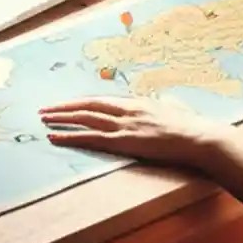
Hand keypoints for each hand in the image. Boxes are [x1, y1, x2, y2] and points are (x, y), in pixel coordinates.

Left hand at [39, 96, 235, 170]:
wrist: (199, 137)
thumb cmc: (191, 126)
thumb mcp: (173, 109)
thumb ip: (161, 106)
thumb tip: (161, 104)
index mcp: (137, 102)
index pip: (102, 101)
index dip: (82, 102)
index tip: (67, 104)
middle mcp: (127, 110)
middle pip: (88, 105)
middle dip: (64, 108)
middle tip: (44, 109)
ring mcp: (125, 125)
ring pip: (85, 118)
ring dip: (62, 119)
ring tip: (44, 120)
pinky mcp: (125, 141)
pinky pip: (91, 138)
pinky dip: (71, 136)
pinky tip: (56, 137)